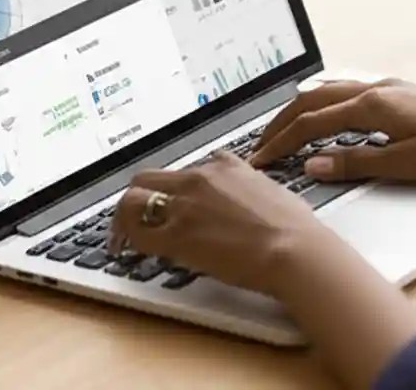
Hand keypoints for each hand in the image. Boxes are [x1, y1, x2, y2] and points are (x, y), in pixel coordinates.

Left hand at [109, 151, 334, 296]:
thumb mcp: (273, 192)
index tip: (177, 202)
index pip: (189, 169)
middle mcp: (199, 178)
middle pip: (150, 177)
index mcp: (225, 165)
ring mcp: (185, 205)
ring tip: (121, 233)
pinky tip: (124, 247)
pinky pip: (138, 230)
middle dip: (140, 195)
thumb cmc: (294, 228)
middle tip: (137, 214)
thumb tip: (252, 201)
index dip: (178, 189)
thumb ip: (252, 189)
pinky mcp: (176, 235)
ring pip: (135, 198)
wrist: (293, 248)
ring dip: (125, 214)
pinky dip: (126, 237)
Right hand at [249, 79, 415, 181]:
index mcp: (373, 105)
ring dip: (302, 111)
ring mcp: (392, 89)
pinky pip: (350, 94)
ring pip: (331, 93)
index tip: (259, 160)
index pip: (311, 123)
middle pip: (313, 101)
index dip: (280, 143)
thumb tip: (315, 165)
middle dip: (281, 123)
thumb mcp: (406, 165)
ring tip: (283, 130)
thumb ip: (357, 164)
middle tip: (259, 146)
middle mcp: (378, 90)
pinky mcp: (404, 96)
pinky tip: (329, 118)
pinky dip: (326, 106)